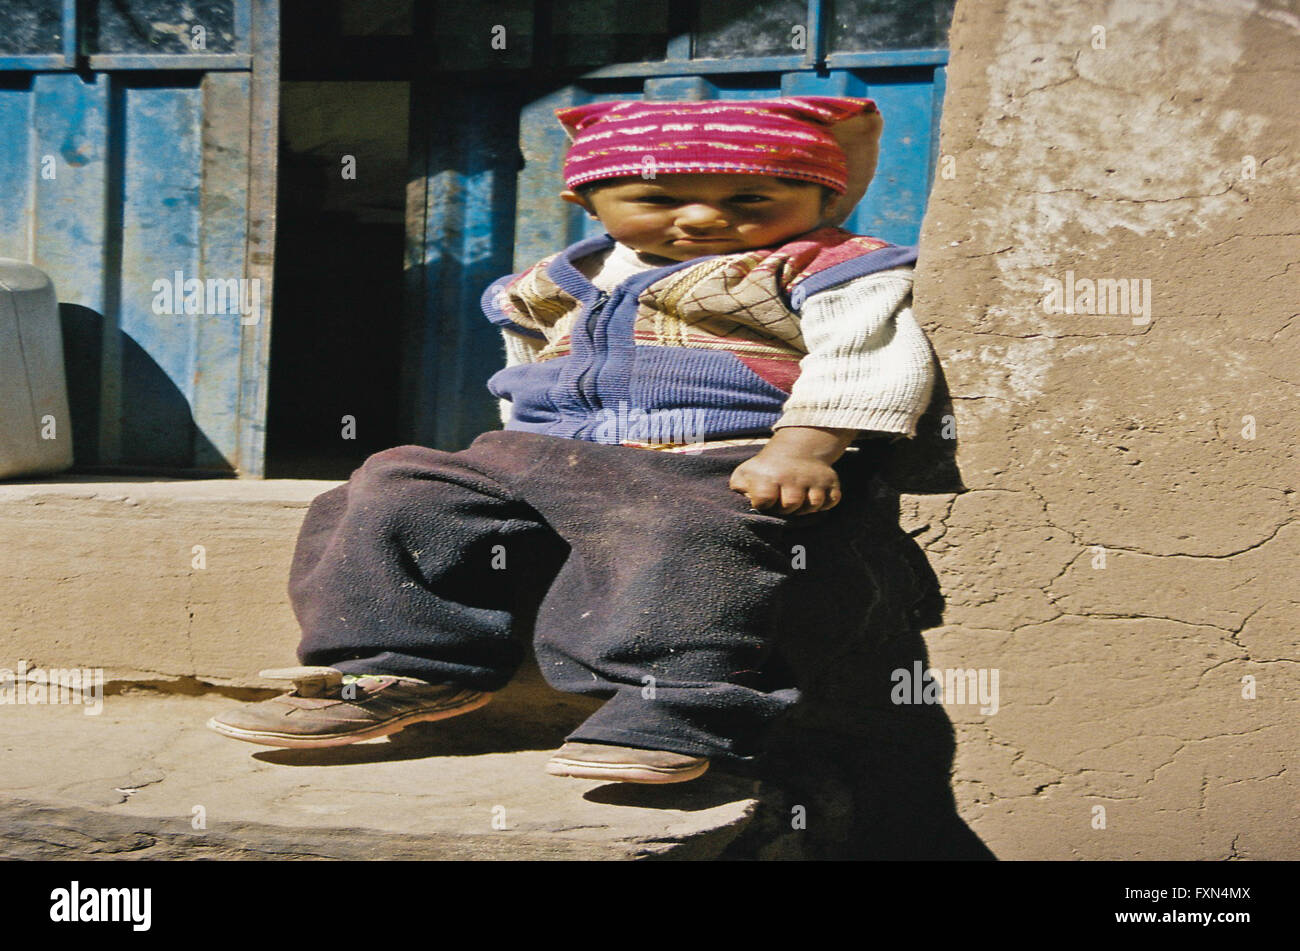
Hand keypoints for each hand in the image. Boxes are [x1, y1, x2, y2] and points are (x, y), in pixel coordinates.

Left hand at [728, 426, 858, 515]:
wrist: (798, 448)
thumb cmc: (767, 469)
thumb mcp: (746, 473)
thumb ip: (739, 488)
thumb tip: (746, 501)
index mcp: (769, 476)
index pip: (763, 501)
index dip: (763, 505)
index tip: (764, 500)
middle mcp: (793, 476)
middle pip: (790, 506)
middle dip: (785, 509)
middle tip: (782, 501)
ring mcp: (814, 479)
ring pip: (812, 506)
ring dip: (804, 508)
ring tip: (797, 499)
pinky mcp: (831, 481)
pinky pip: (831, 501)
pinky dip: (824, 504)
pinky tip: (813, 496)